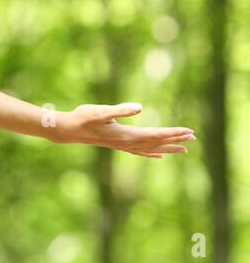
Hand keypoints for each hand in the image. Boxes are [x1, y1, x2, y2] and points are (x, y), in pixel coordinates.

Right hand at [53, 103, 195, 157]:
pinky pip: (141, 152)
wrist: (69, 130)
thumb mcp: (100, 111)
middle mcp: (127, 143)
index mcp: (126, 135)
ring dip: (167, 148)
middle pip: (156, 142)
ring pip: (151, 149)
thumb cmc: (83, 117)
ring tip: (183, 149)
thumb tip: (139, 107)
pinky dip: (153, 153)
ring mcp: (123, 146)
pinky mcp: (118, 145)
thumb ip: (120, 110)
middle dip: (175, 140)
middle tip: (193, 137)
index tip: (188, 131)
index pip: (155, 134)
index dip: (172, 132)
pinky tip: (159, 155)